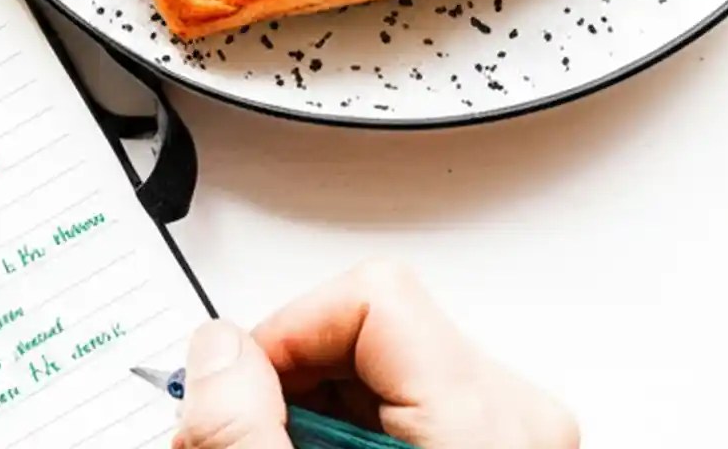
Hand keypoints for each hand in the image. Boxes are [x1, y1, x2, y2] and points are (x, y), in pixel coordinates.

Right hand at [174, 260, 578, 448]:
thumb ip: (245, 427)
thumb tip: (216, 352)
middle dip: (280, 376)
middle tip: (232, 432)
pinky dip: (337, 425)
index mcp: (485, 423)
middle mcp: (510, 417)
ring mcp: (503, 432)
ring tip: (263, 447)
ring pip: (373, 360)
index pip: (371, 294)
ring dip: (301, 404)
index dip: (286, 329)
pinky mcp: (486, 444)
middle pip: (366, 325)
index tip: (241, 383)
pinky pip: (397, 396)